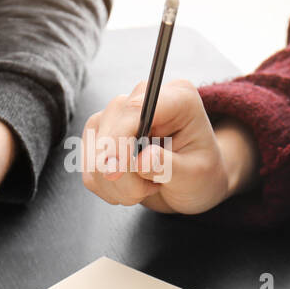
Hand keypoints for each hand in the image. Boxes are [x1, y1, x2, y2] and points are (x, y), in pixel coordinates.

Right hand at [80, 78, 259, 213]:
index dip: (118, 141)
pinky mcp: (102, 133)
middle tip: (146, 190)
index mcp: (176, 98)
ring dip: (114, 184)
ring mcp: (119, 114)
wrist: (194, 183)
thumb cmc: (202, 175)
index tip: (114, 172)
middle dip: (121, 173)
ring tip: (144, 188)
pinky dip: (105, 185)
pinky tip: (129, 187)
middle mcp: (144, 98)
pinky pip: (87, 164)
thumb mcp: (197, 175)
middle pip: (110, 129)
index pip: (134, 109)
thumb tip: (142, 160)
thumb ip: (170, 167)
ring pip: (94, 150)